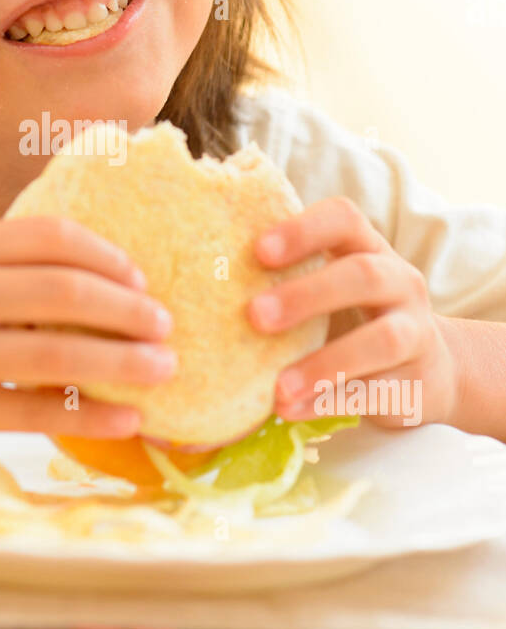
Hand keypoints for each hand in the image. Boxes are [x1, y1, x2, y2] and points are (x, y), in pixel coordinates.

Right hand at [0, 215, 174, 443]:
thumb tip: (84, 280)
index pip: (52, 237)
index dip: (108, 255)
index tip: (140, 277)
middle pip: (68, 291)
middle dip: (131, 309)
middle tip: (167, 324)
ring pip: (60, 351)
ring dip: (125, 361)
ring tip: (166, 368)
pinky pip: (34, 411)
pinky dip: (90, 415)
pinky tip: (127, 419)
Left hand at [246, 196, 460, 428]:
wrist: (430, 371)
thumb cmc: (354, 319)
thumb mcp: (330, 287)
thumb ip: (287, 277)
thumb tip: (197, 278)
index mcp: (369, 248)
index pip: (344, 219)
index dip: (303, 230)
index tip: (258, 251)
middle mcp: (399, 282)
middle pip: (364, 274)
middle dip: (308, 294)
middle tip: (255, 316)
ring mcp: (415, 332)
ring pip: (383, 339)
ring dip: (325, 363)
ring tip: (278, 388)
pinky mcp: (417, 382)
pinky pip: (378, 392)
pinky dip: (331, 401)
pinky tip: (291, 409)